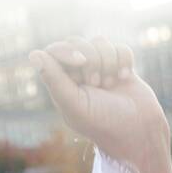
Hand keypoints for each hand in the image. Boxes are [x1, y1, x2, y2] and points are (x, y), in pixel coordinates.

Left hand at [29, 36, 171, 172]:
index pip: (54, 51)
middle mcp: (78, 74)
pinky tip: (124, 78)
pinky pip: (119, 47)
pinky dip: (124, 60)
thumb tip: (34, 53)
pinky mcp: (119, 66)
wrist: (137, 130)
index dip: (67, 50)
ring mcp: (99, 68)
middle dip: (91, 58)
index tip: (81, 61)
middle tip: (97, 83)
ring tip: (110, 85)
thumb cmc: (101, 122)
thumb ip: (54, 79)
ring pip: (99, 42)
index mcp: (61, 82)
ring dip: (108, 61)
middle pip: (77, 43)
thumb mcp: (74, 104)